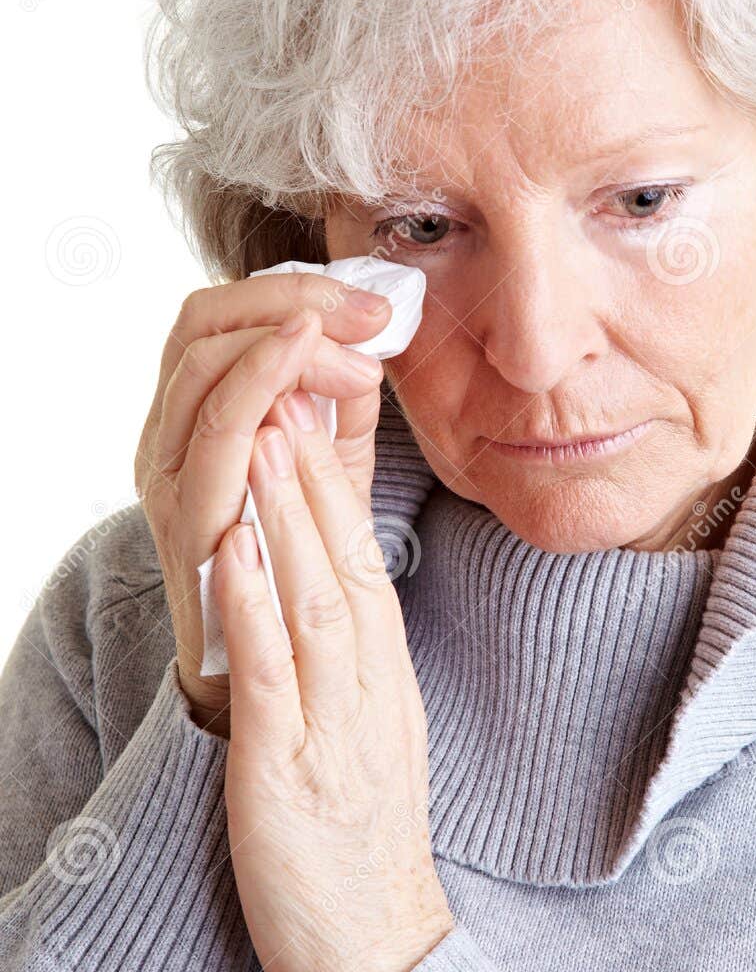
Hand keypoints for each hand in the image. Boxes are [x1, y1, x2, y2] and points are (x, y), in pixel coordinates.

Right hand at [134, 273, 392, 732]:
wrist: (255, 680)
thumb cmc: (291, 569)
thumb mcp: (325, 474)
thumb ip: (343, 407)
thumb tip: (373, 339)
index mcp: (193, 414)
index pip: (220, 314)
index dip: (292, 291)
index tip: (372, 303)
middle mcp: (166, 437)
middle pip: (201, 327)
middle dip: (291, 305)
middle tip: (369, 318)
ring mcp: (169, 482)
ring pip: (202, 376)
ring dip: (281, 350)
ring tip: (353, 355)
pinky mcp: (186, 529)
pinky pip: (212, 450)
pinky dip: (256, 402)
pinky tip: (308, 394)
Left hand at [211, 361, 453, 971]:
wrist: (380, 955)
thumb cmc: (363, 845)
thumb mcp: (372, 736)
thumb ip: (353, 664)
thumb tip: (324, 593)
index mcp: (385, 681)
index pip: (366, 564)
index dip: (338, 486)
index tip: (315, 416)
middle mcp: (370, 692)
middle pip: (348, 565)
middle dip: (317, 474)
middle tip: (296, 386)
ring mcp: (336, 730)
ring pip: (319, 603)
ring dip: (291, 519)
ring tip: (269, 441)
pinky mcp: (290, 776)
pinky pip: (276, 679)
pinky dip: (256, 609)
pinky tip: (236, 554)